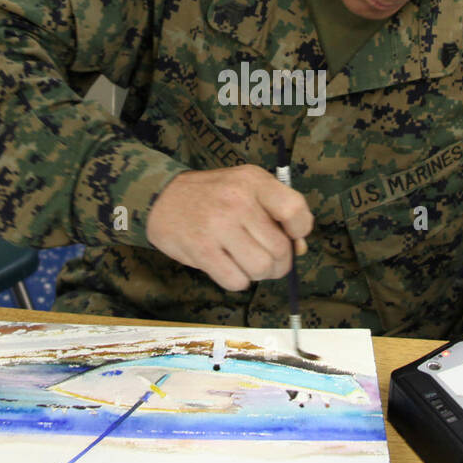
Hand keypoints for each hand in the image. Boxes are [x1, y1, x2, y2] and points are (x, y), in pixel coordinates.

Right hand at [146, 165, 312, 290]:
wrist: (162, 197)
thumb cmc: (213, 196)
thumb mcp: (247, 187)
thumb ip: (276, 212)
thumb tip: (299, 248)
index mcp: (254, 181)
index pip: (294, 210)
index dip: (300, 231)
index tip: (291, 236)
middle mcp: (238, 201)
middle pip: (280, 249)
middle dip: (279, 263)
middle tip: (266, 259)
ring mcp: (218, 226)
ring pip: (261, 268)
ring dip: (259, 274)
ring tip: (247, 263)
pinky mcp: (201, 249)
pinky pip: (236, 281)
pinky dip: (238, 281)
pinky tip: (228, 267)